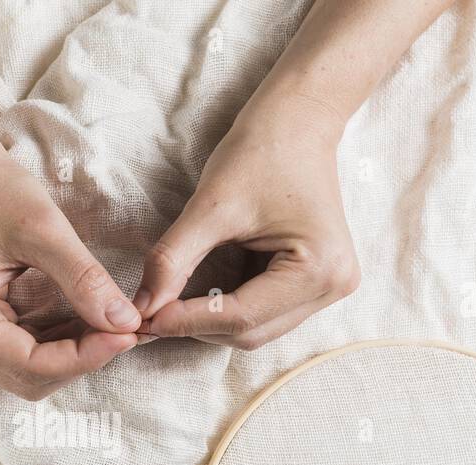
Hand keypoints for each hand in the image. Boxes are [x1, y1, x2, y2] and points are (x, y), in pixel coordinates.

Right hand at [0, 147, 139, 399]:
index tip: (128, 333)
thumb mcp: (42, 229)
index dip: (85, 357)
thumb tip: (126, 323)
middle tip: (123, 329)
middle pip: (27, 378)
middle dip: (80, 360)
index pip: (30, 365)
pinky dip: (56, 343)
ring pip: (26, 371)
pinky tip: (85, 320)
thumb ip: (84, 280)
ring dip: (71, 355)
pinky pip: (20, 352)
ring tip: (109, 323)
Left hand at [134, 103, 358, 348]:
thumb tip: (142, 309)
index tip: (143, 320)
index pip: (241, 316)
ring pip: (256, 330)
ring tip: (170, 304)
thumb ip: (173, 260)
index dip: (186, 321)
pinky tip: (200, 294)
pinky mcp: (316, 284)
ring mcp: (329, 289)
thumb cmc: (262, 151)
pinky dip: (228, 309)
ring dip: (211, 322)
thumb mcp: (210, 207)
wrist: (299, 121)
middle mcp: (333, 287)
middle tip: (151, 314)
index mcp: (319, 269)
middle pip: (250, 333)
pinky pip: (264, 314)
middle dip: (198, 326)